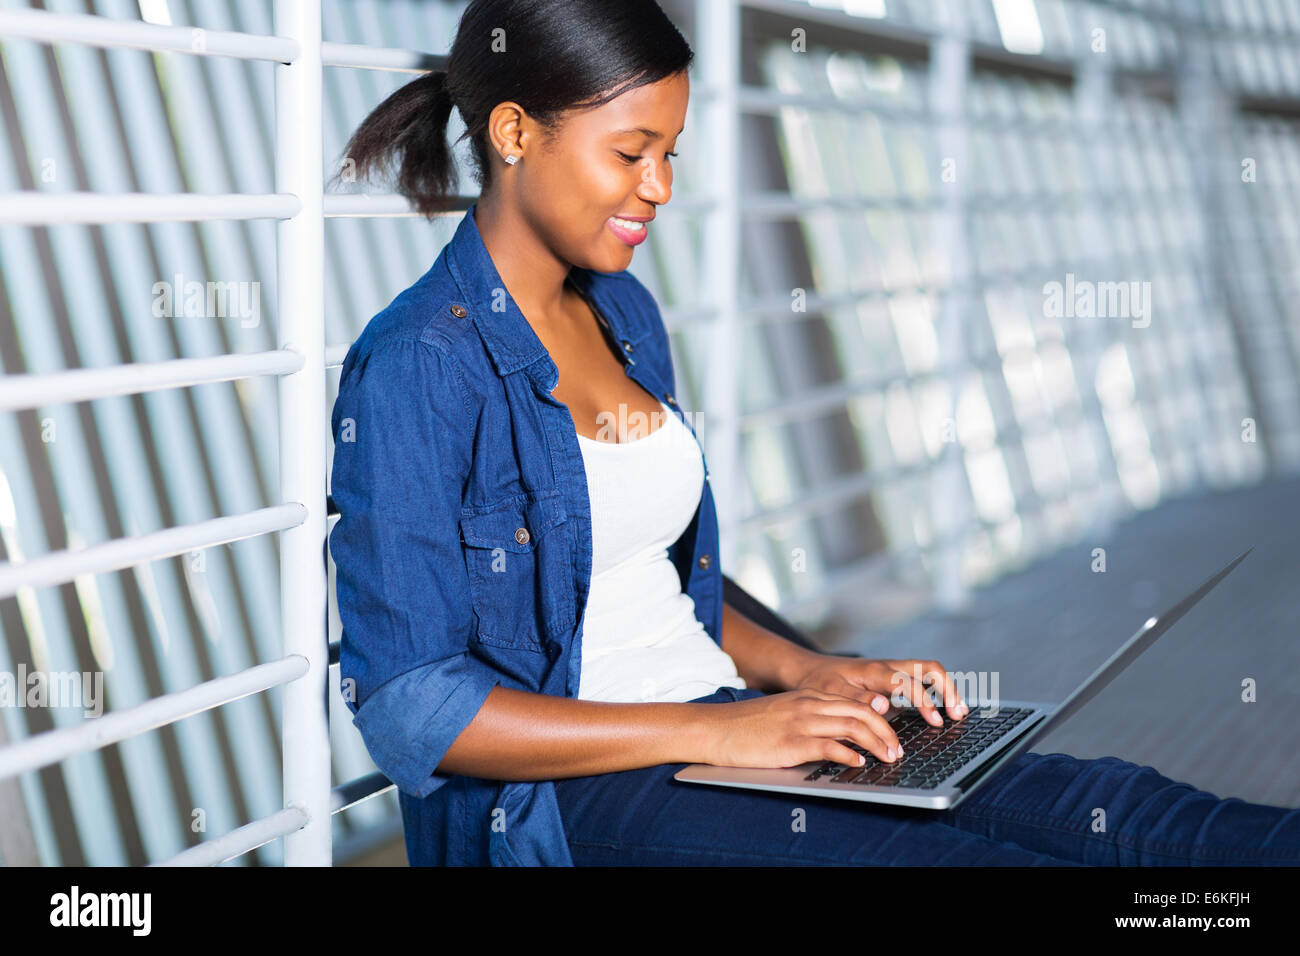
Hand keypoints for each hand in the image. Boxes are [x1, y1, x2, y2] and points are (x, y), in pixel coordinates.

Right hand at [702, 689, 906, 768]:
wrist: (715, 728)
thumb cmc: (747, 726)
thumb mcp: (784, 713)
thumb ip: (810, 717)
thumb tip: (838, 735)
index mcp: (809, 696)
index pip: (856, 702)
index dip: (880, 719)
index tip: (893, 736)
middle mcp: (809, 704)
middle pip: (861, 712)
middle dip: (886, 732)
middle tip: (898, 750)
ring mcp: (801, 722)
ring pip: (852, 726)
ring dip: (877, 743)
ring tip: (888, 758)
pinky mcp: (791, 743)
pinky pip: (829, 746)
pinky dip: (849, 755)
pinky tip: (858, 764)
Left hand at [788, 654, 968, 726]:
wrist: (809, 669)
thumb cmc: (819, 682)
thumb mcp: (831, 693)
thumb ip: (857, 700)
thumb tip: (884, 706)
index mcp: (875, 672)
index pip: (909, 682)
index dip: (925, 701)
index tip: (935, 721)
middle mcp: (888, 667)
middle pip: (929, 668)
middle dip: (948, 689)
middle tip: (957, 714)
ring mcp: (892, 671)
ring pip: (928, 671)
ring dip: (946, 689)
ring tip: (957, 713)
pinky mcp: (892, 678)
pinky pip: (920, 679)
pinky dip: (935, 691)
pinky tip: (940, 710)